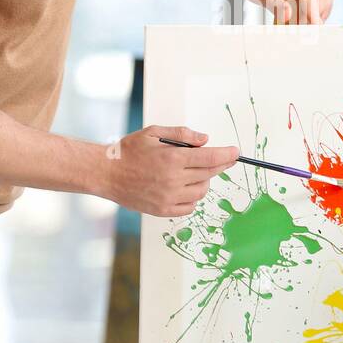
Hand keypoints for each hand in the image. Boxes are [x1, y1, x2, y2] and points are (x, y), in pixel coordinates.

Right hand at [102, 125, 237, 216]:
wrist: (106, 174)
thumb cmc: (128, 151)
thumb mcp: (153, 133)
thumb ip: (182, 134)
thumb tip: (205, 140)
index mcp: (173, 158)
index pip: (210, 157)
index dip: (227, 155)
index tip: (236, 153)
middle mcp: (174, 179)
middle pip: (209, 174)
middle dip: (218, 165)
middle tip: (221, 159)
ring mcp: (169, 197)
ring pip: (202, 191)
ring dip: (204, 181)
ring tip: (193, 172)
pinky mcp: (163, 210)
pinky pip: (189, 206)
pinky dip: (192, 197)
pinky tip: (185, 187)